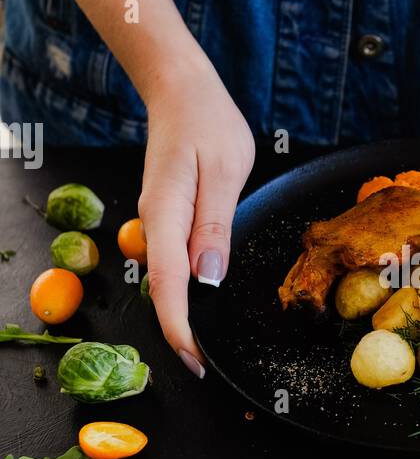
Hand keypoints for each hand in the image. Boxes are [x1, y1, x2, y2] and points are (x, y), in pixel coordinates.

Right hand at [137, 59, 254, 372]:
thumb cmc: (208, 122)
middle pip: (163, 289)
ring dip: (183, 314)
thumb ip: (215, 226)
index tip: (194, 361)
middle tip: (206, 368)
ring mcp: (158, 221)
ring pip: (167, 278)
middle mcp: (154, 222)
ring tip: (204, 346)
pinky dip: (185, 289)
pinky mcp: (167, 218)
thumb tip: (208, 278)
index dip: (179, 328)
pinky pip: (173, 261)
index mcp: (167, 213)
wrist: (181, 91)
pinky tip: (202, 302)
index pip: (169, 283)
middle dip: (181, 332)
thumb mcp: (225, 171)